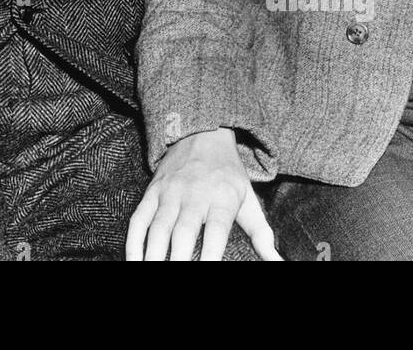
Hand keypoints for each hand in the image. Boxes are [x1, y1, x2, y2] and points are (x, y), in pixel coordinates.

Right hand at [126, 127, 281, 260]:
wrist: (201, 133)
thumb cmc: (227, 175)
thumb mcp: (249, 200)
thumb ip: (262, 235)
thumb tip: (279, 263)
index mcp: (222, 198)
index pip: (216, 232)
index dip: (211, 256)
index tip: (207, 272)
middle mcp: (194, 194)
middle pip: (183, 232)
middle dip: (179, 262)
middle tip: (175, 279)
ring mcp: (169, 192)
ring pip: (158, 228)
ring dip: (154, 256)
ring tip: (153, 273)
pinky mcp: (152, 191)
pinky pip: (138, 219)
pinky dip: (133, 242)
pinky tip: (134, 261)